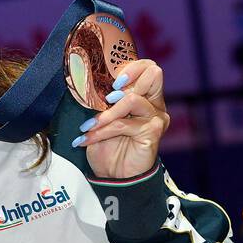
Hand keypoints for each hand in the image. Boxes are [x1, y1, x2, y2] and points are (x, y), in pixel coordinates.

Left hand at [73, 59, 169, 178]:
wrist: (113, 175)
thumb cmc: (107, 145)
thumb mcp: (101, 118)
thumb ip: (103, 100)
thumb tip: (86, 82)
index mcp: (145, 96)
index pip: (149, 68)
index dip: (132, 67)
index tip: (112, 80)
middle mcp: (155, 104)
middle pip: (154, 74)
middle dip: (126, 82)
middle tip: (107, 97)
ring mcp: (156, 118)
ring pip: (132, 100)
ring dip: (104, 114)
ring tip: (87, 127)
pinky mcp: (153, 133)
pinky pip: (123, 124)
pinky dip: (101, 131)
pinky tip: (86, 139)